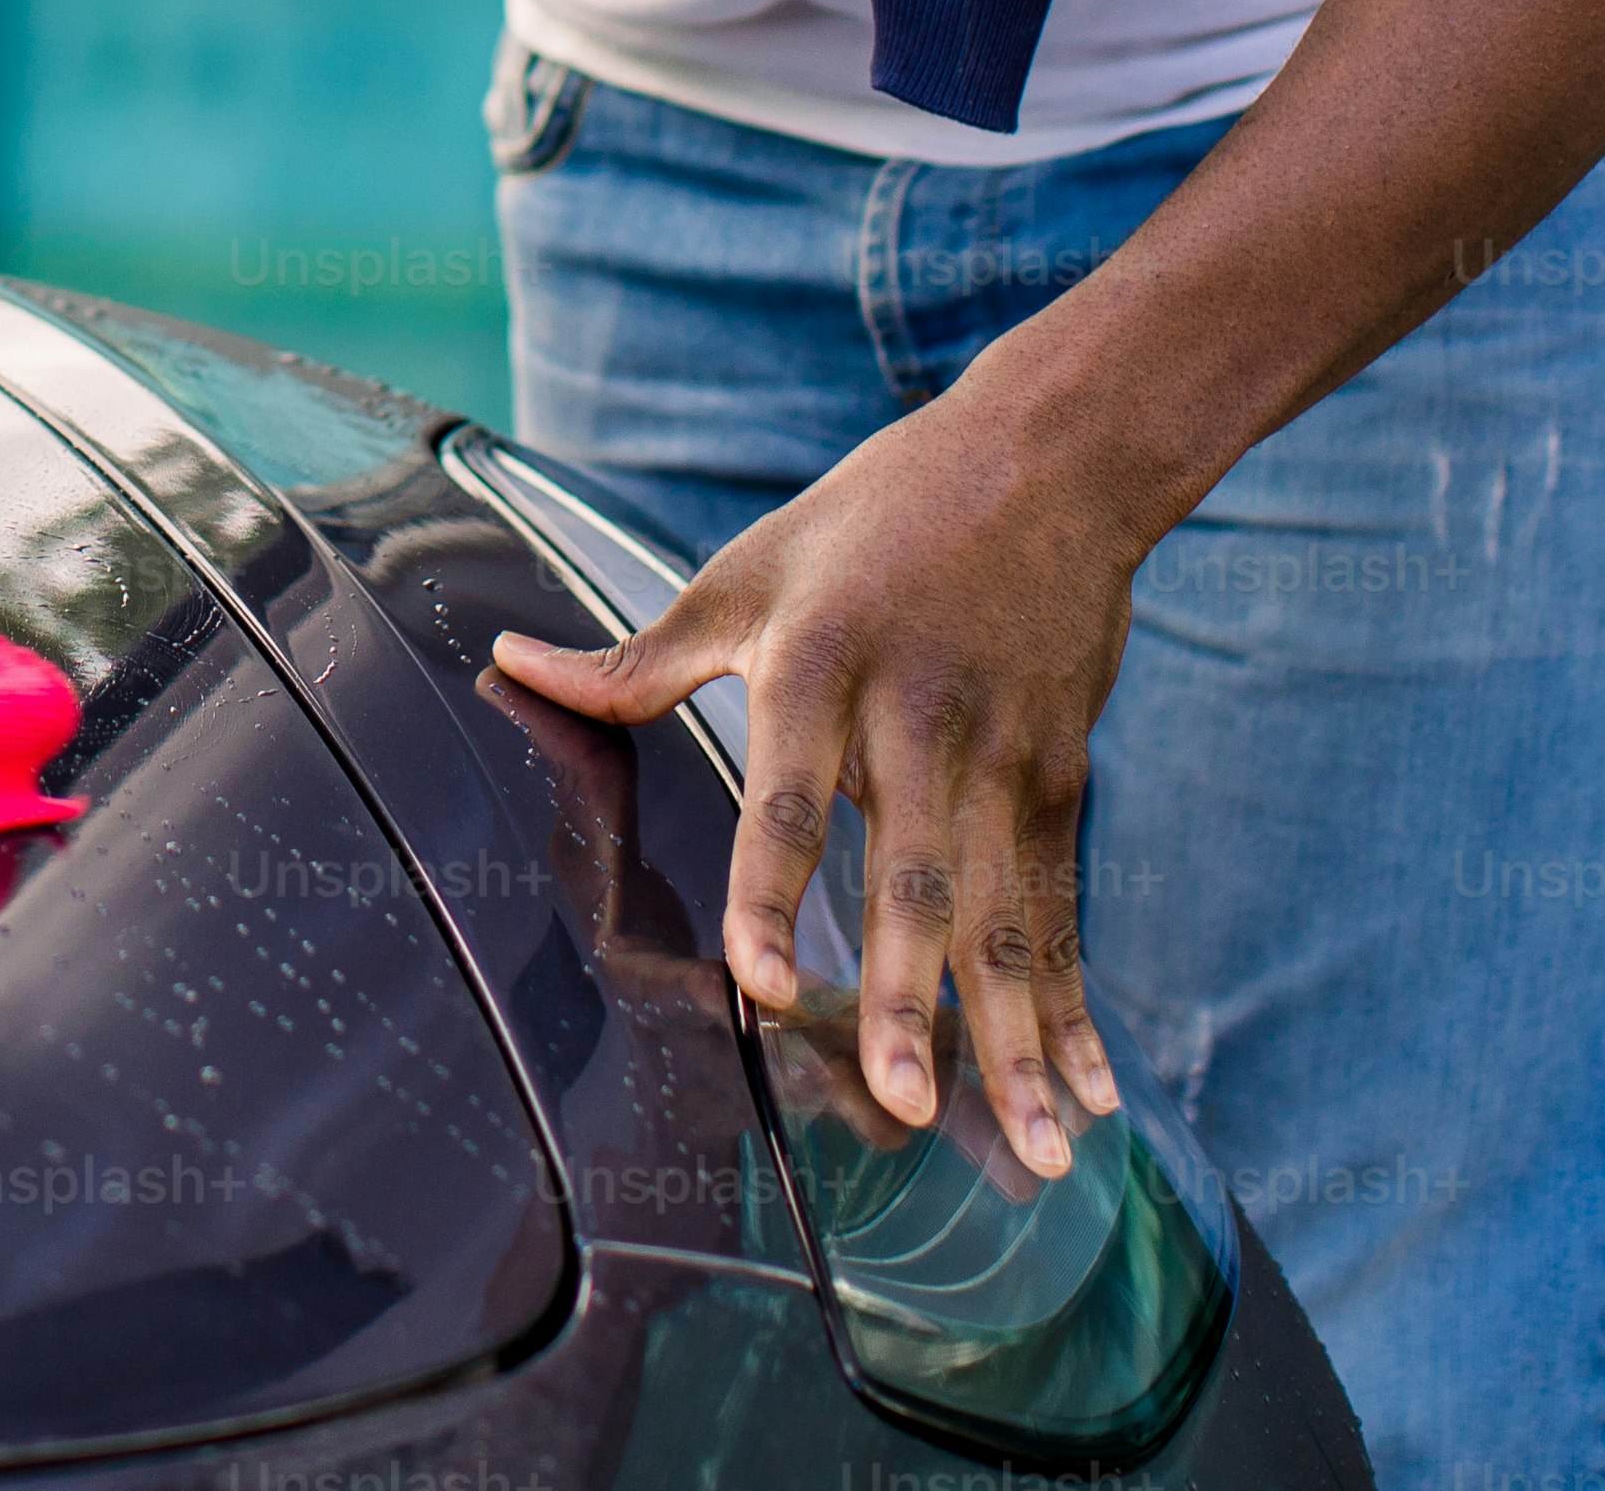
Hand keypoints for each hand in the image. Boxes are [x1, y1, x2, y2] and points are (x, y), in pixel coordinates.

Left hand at [482, 389, 1152, 1177]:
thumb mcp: (749, 569)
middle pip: (915, 880)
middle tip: (905, 1105)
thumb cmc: (875, 515)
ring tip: (1036, 1146)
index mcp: (824, 667)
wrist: (1050, 459)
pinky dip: (1077, 1000)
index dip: (775, 894)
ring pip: (1006, 916)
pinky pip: (1063, 904)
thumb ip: (640, 655)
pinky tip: (1092, 1090)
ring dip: (1020, 1037)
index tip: (766, 985)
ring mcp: (1001, 754)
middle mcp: (919, 722)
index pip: (791, 799)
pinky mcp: (1062, 772)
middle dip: (914, 1001)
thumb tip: (512, 666)